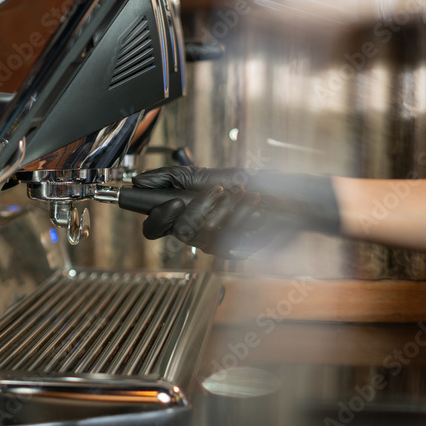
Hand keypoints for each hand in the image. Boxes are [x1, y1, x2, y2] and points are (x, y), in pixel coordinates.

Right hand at [130, 167, 339, 258]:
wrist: (286, 196)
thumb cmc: (247, 183)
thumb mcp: (205, 174)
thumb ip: (171, 177)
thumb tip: (139, 181)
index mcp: (182, 214)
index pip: (154, 228)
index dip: (158, 218)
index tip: (176, 201)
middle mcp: (195, 232)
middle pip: (181, 232)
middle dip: (203, 207)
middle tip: (220, 190)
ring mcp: (214, 244)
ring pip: (207, 236)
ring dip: (229, 209)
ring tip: (245, 194)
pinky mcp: (235, 252)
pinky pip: (231, 241)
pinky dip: (245, 219)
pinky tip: (255, 208)